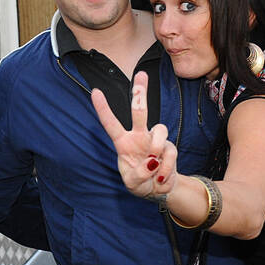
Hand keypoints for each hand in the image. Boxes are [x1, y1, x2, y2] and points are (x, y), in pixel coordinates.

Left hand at [91, 71, 177, 198]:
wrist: (158, 190)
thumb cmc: (139, 182)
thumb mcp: (132, 183)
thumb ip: (138, 174)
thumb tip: (152, 161)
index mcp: (123, 142)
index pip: (111, 123)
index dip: (103, 108)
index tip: (95, 91)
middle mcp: (139, 136)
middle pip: (140, 111)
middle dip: (140, 92)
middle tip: (141, 74)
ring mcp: (155, 140)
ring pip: (160, 130)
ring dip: (156, 149)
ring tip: (153, 168)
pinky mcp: (169, 148)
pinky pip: (169, 153)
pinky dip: (165, 169)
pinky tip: (159, 178)